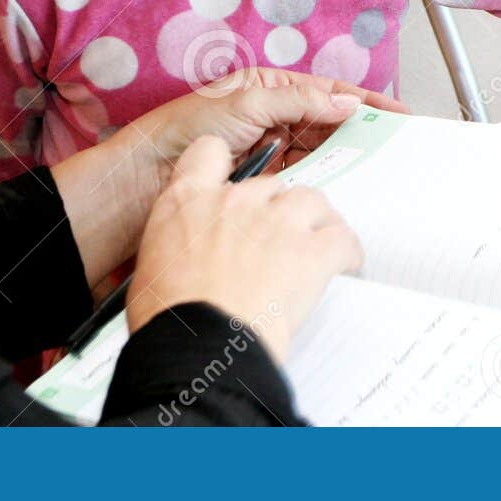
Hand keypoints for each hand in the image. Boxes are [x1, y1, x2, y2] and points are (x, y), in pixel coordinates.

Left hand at [122, 67, 407, 183]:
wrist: (146, 178)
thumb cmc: (183, 130)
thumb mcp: (246, 103)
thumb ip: (298, 101)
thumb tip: (344, 101)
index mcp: (268, 87)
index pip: (325, 89)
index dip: (362, 99)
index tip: (395, 111)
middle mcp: (272, 116)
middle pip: (328, 122)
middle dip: (360, 130)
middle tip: (395, 142)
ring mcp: (271, 150)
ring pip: (320, 152)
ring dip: (346, 157)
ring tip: (378, 164)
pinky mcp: (265, 181)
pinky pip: (304, 179)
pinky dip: (324, 181)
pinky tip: (344, 185)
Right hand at [126, 136, 363, 360]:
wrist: (200, 348)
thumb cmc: (169, 319)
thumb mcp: (153, 267)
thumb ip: (176, 245)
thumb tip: (185, 261)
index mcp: (187, 202)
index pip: (208, 152)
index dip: (225, 168)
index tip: (233, 190)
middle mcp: (234, 201)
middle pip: (268, 184)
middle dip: (273, 208)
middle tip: (274, 240)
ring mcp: (276, 222)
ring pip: (311, 200)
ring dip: (315, 220)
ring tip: (316, 245)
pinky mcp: (310, 251)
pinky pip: (342, 238)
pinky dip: (347, 251)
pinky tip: (345, 265)